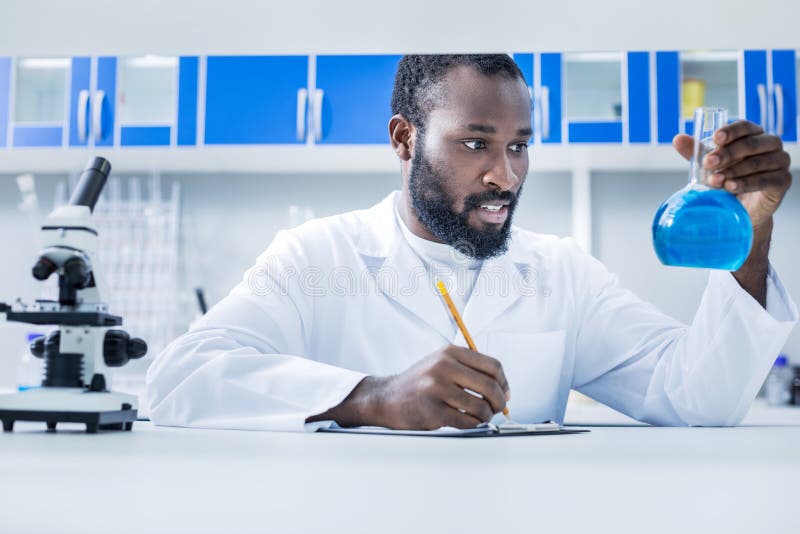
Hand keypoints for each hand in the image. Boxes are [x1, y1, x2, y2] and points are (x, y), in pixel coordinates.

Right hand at [308, 344, 509, 429]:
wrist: (387, 398)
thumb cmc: (419, 383)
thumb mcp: (441, 364)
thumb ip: (470, 370)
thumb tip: (504, 390)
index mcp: (450, 352)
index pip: (493, 365)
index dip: (504, 382)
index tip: (504, 392)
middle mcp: (443, 367)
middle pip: (490, 386)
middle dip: (499, 402)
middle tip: (496, 408)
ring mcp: (437, 388)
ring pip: (480, 407)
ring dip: (485, 416)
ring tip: (479, 416)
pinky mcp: (433, 411)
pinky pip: (466, 422)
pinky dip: (472, 425)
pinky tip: (466, 422)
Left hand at [673, 121, 791, 227]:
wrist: (741, 209)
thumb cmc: (726, 179)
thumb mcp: (710, 165)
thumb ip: (696, 152)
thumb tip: (677, 138)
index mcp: (753, 135)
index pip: (745, 126)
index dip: (731, 131)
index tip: (715, 138)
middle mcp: (770, 144)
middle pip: (750, 144)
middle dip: (727, 153)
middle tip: (708, 163)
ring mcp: (780, 162)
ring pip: (758, 162)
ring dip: (734, 171)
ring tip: (715, 180)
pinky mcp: (783, 181)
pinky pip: (766, 180)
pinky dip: (747, 183)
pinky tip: (732, 187)